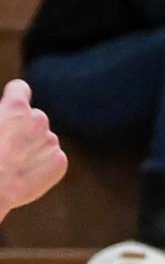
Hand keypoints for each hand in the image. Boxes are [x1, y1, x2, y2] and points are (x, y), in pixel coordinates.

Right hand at [0, 79, 66, 217]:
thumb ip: (1, 115)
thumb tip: (3, 117)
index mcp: (15, 107)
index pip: (20, 89)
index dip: (14, 96)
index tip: (10, 103)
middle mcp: (38, 120)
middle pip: (34, 117)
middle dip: (23, 127)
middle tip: (7, 144)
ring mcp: (51, 141)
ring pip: (43, 139)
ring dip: (32, 146)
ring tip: (12, 163)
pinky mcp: (60, 162)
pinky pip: (51, 158)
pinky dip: (41, 164)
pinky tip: (23, 174)